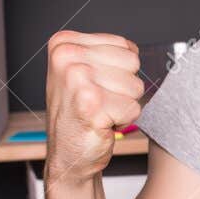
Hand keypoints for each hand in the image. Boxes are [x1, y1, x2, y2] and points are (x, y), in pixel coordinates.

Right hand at [44, 30, 143, 186]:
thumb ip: (106, 53)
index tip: (95, 85)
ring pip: (135, 85)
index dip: (119, 71)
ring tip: (99, 112)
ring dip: (123, 104)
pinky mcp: (91, 104)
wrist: (68, 155)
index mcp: (64, 43)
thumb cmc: (78, 115)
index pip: (124, 46)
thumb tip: (135, 50)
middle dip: (123, 88)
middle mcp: (67, 56)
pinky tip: (101, 124)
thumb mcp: (83, 72)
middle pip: (132, 63)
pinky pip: (133, 107)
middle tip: (98, 102)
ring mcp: (78, 79)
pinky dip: (123, 120)